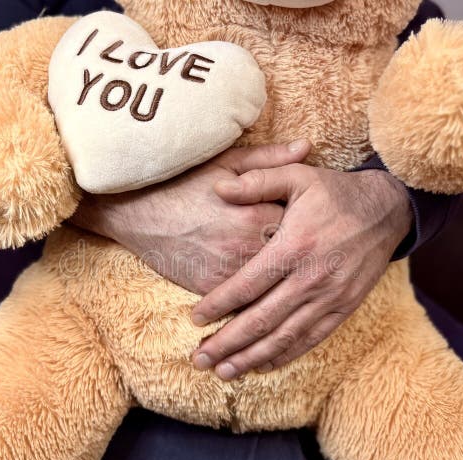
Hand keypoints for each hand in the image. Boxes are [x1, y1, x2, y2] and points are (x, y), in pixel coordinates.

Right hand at [69, 141, 312, 294]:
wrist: (137, 211)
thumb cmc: (184, 182)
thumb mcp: (228, 161)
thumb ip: (270, 160)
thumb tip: (306, 148)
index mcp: (258, 213)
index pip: (304, 227)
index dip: (315, 229)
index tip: (325, 229)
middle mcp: (247, 246)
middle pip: (292, 263)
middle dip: (307, 265)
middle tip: (324, 266)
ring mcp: (228, 271)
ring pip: (270, 288)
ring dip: (286, 290)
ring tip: (303, 292)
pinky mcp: (210, 288)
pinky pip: (241, 302)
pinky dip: (255, 303)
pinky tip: (271, 308)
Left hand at [191, 162, 411, 379]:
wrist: (386, 210)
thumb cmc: (334, 192)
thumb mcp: (297, 176)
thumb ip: (257, 181)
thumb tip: (218, 188)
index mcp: (295, 245)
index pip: (247, 284)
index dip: (219, 305)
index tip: (195, 320)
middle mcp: (312, 277)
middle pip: (261, 320)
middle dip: (227, 343)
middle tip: (199, 360)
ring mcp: (330, 297)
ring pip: (284, 337)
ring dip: (251, 358)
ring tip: (223, 373)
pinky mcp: (344, 308)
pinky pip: (310, 339)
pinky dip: (285, 356)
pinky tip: (261, 366)